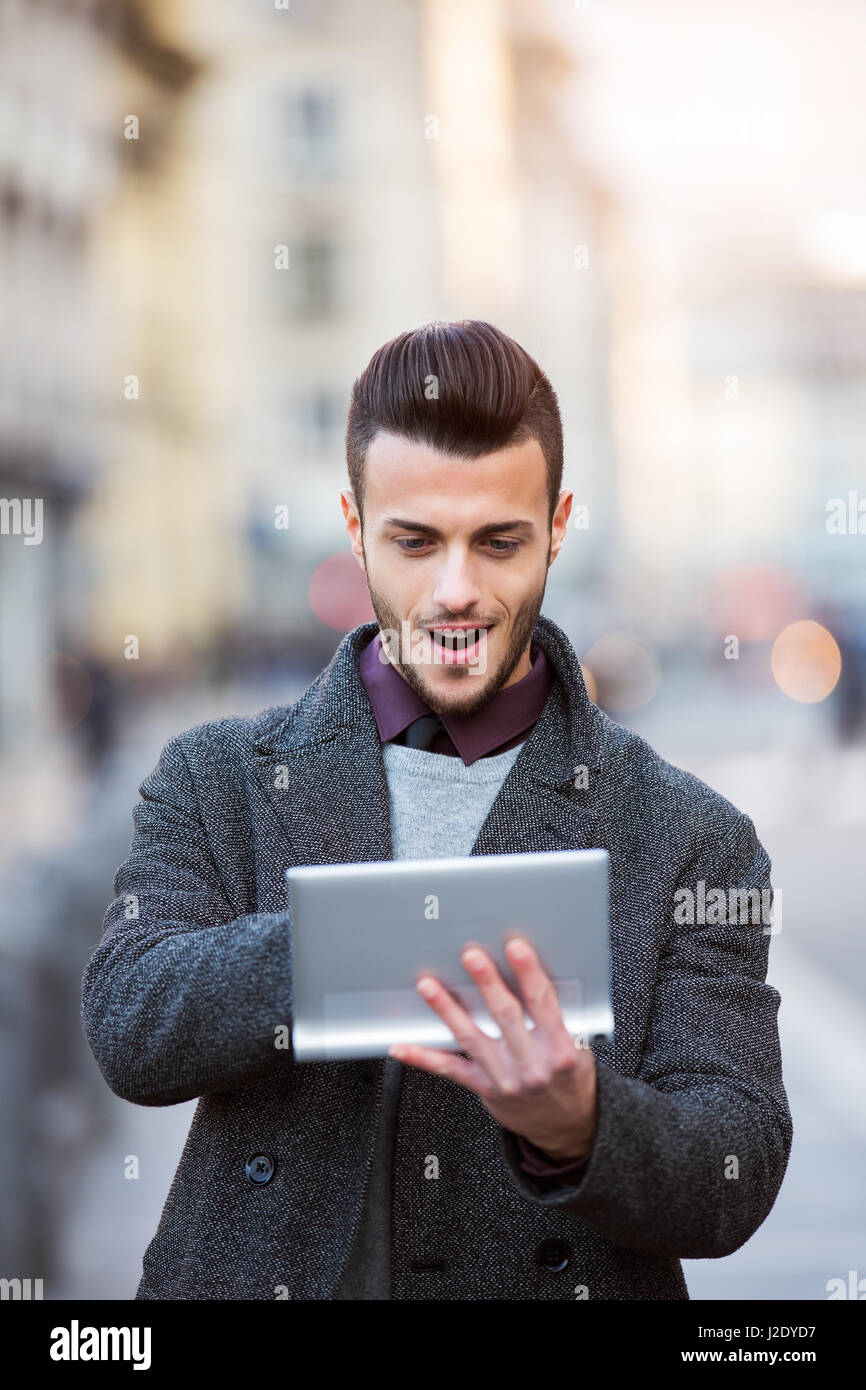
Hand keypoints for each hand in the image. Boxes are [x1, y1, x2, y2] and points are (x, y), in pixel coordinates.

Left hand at [388, 935, 597, 1162]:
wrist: (568, 1127)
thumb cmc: (571, 1079)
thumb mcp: (580, 1047)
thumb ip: (557, 1016)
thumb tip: (534, 975)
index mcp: (560, 1048)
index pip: (543, 1003)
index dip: (529, 972)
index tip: (515, 947)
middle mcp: (531, 1064)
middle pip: (504, 1016)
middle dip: (487, 983)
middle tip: (471, 956)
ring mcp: (505, 1078)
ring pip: (471, 1038)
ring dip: (447, 1009)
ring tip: (429, 987)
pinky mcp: (485, 1089)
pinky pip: (450, 1070)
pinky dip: (424, 1058)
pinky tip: (402, 1046)